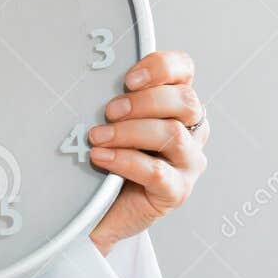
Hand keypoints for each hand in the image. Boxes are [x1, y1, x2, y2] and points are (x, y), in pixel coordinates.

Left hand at [87, 50, 208, 253]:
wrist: (98, 209)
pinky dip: (125, 160)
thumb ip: (111, 99)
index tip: (127, 79)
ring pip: (172, 134)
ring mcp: (187, 163)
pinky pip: (157, 172)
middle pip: (184, 101)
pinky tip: (101, 158)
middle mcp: (190, 131)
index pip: (184, 70)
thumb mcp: (108, 121)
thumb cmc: (104, 157)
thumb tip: (87, 78)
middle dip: (142, 102)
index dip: (160, 68)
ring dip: (129, 132)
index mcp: (176, 104)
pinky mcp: (176, 191)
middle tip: (108, 112)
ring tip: (97, 137)